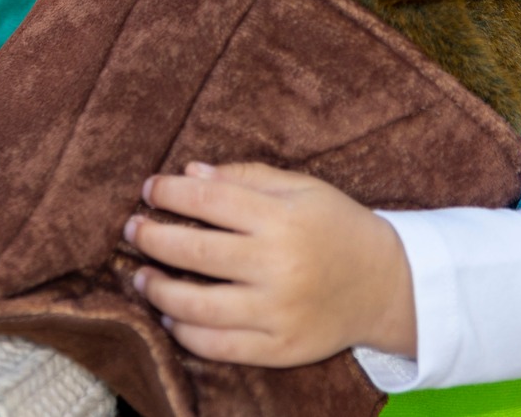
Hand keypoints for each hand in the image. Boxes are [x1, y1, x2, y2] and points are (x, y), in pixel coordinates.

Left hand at [124, 162, 414, 367]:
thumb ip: (245, 178)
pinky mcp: (282, 348)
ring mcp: (279, 311)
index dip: (170, 193)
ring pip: (199, 306)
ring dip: (158, 290)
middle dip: (152, 237)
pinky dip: (186, 333)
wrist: (389, 285)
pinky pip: (221, 346)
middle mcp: (278, 266)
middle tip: (132, 230)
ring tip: (141, 278)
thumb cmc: (337, 227)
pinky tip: (171, 317)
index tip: (149, 189)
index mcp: (282, 219)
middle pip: (195, 251)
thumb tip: (189, 172)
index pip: (209, 200)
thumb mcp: (301, 188)